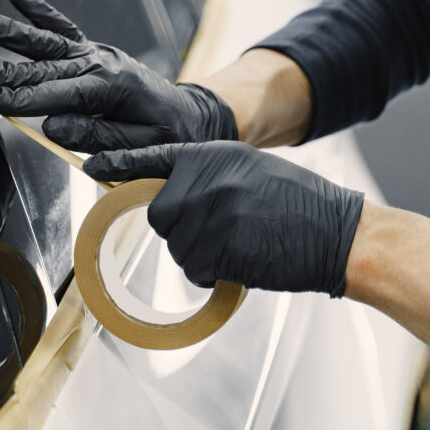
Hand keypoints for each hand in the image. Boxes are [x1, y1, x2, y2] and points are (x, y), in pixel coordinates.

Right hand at [0, 0, 237, 152]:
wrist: (191, 115)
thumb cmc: (167, 136)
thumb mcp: (140, 147)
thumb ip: (97, 137)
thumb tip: (53, 127)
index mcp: (112, 88)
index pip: (58, 95)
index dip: (22, 99)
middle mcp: (101, 63)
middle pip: (44, 68)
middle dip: (5, 69)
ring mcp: (96, 53)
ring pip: (47, 43)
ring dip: (11, 33)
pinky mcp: (94, 51)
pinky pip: (64, 29)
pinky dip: (39, 11)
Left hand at [84, 141, 363, 295]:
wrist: (338, 232)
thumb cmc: (298, 203)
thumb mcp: (248, 170)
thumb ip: (207, 176)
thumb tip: (170, 195)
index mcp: (211, 156)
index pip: (152, 157)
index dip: (119, 164)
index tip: (91, 166)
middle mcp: (204, 180)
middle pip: (158, 214)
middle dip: (180, 229)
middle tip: (222, 229)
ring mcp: (209, 214)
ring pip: (177, 247)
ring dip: (201, 254)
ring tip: (242, 241)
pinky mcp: (218, 248)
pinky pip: (195, 270)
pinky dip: (214, 273)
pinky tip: (245, 258)